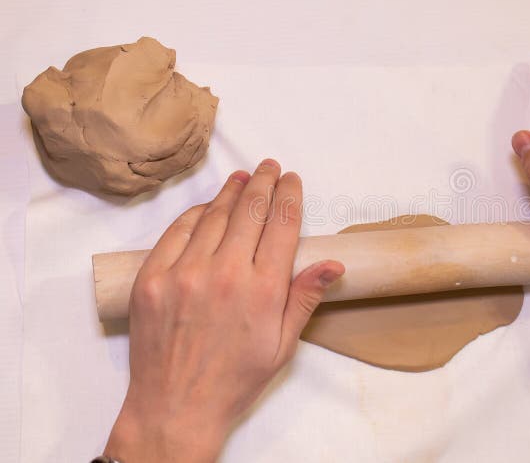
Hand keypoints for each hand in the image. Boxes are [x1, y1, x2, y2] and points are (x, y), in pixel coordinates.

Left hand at [104, 160, 344, 462]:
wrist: (175, 407)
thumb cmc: (235, 380)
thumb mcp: (283, 346)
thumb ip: (305, 298)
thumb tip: (332, 263)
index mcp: (263, 290)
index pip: (281, 225)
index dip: (289, 196)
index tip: (292, 180)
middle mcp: (225, 273)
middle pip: (249, 210)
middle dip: (263, 183)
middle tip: (270, 166)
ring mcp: (184, 272)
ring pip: (213, 216)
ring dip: (231, 192)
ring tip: (243, 178)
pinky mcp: (153, 277)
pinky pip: (177, 232)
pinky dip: (195, 214)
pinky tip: (206, 206)